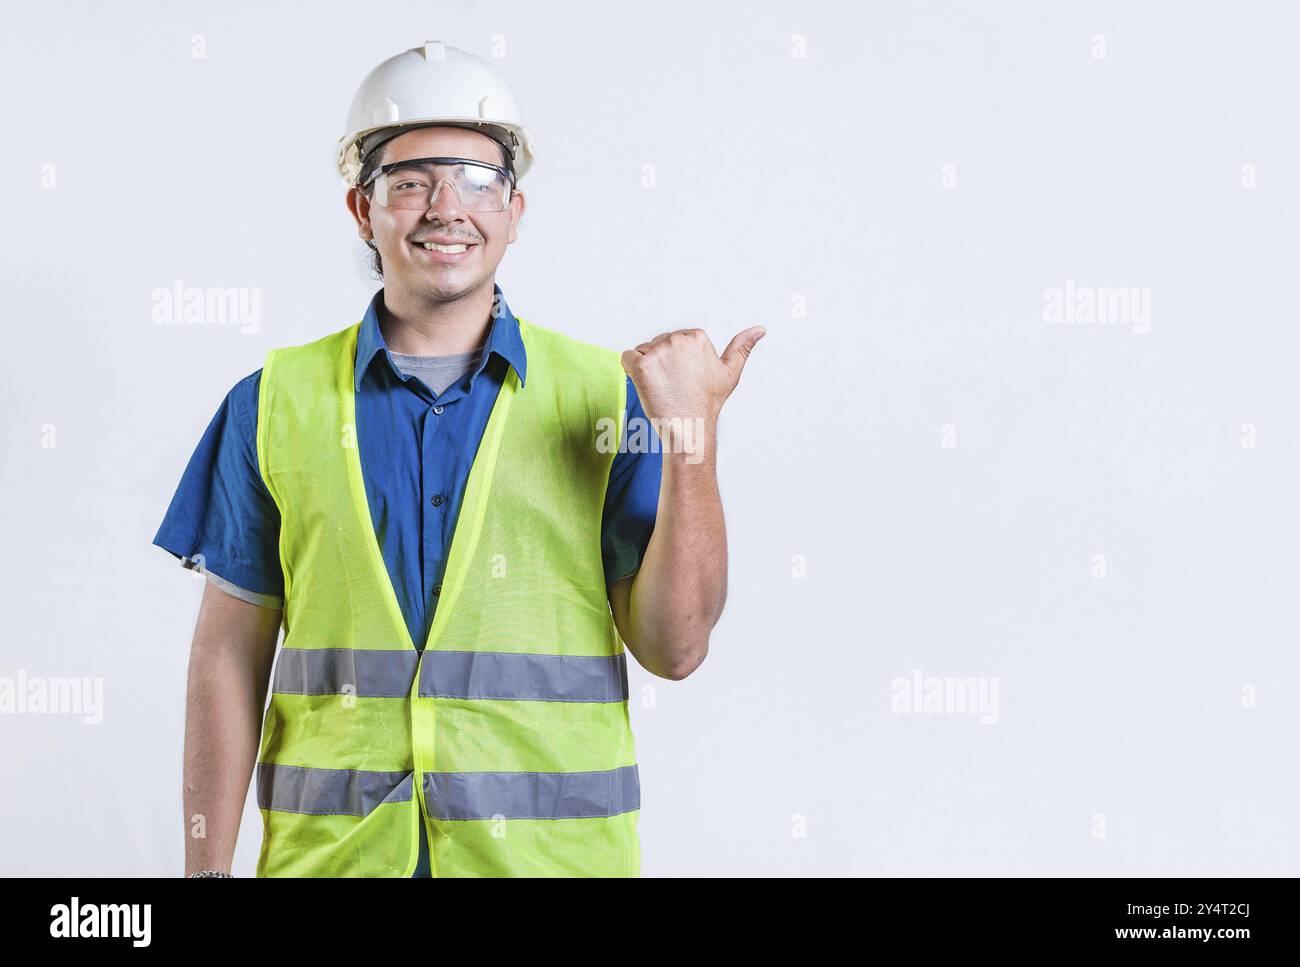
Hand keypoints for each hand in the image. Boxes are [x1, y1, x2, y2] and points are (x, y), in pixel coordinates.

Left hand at [620, 326, 765, 429]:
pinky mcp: (640, 365)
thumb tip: (760, 329)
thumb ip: (743, 347)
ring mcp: (658, 352)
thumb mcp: (730, 372)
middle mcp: (677, 340)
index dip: (677, 360)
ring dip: (648, 367)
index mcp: (697, 337)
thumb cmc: (708, 401)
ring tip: (663, 386)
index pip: (675, 340)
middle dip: (662, 362)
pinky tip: (647, 385)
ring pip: (643, 351)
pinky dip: (631, 371)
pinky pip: (627, 358)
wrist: (689, 426)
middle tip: (675, 385)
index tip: (685, 377)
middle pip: (658, 343)